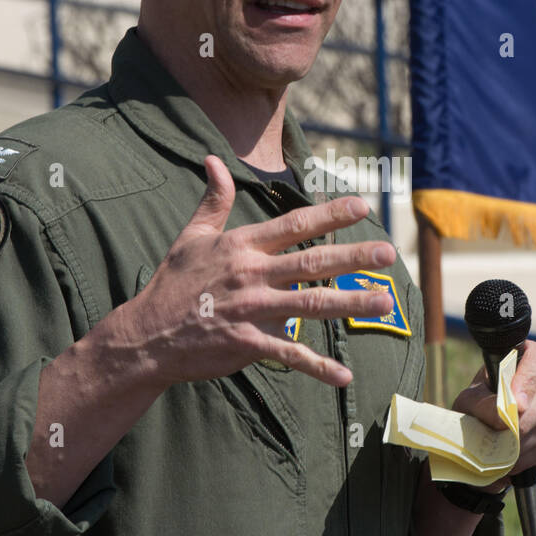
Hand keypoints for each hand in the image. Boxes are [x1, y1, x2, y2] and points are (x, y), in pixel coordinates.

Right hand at [98, 155, 395, 390]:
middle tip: (389, 253)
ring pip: (311, 304)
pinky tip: (345, 376)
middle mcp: (251, 274)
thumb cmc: (172, 284)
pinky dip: (318, 367)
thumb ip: (212, 200)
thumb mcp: (191, 237)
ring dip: (350, 303)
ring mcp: (251, 310)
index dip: (330, 214)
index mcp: (242, 246)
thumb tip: (213, 160)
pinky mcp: (247, 344)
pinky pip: (290, 355)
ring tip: (384, 300)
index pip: (294, 225)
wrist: (146, 335)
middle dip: (354, 256)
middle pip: (313, 262)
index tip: (363, 206)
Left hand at [451, 340, 535, 490]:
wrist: (482, 427)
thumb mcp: (470, 401)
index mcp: (530, 356)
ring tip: (503, 459)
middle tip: (504, 440)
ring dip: (526, 446)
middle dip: (524, 424)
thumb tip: (502, 418)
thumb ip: (482, 405)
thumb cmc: (477, 405)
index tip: (514, 406)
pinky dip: (533, 460)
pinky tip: (515, 465)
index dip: (529, 382)